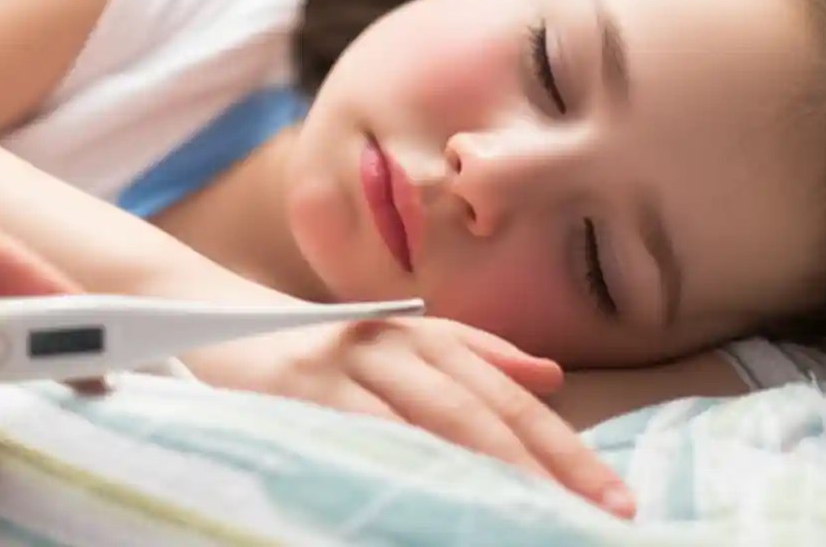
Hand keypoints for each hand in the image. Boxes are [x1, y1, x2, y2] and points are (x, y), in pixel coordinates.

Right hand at [186, 316, 634, 518]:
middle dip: (549, 463)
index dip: (564, 446)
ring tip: (544, 510)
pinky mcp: (305, 386)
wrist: (212, 311)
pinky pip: (369, 430)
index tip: (613, 498)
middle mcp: (395, 342)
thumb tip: (549, 375)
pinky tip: (448, 493)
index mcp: (423, 335)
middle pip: (486, 407)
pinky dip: (412, 461)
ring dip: (496, 466)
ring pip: (438, 419)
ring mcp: (350, 363)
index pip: (508, 395)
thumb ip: (471, 353)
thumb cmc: (314, 343)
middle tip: (601, 515)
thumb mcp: (397, 340)